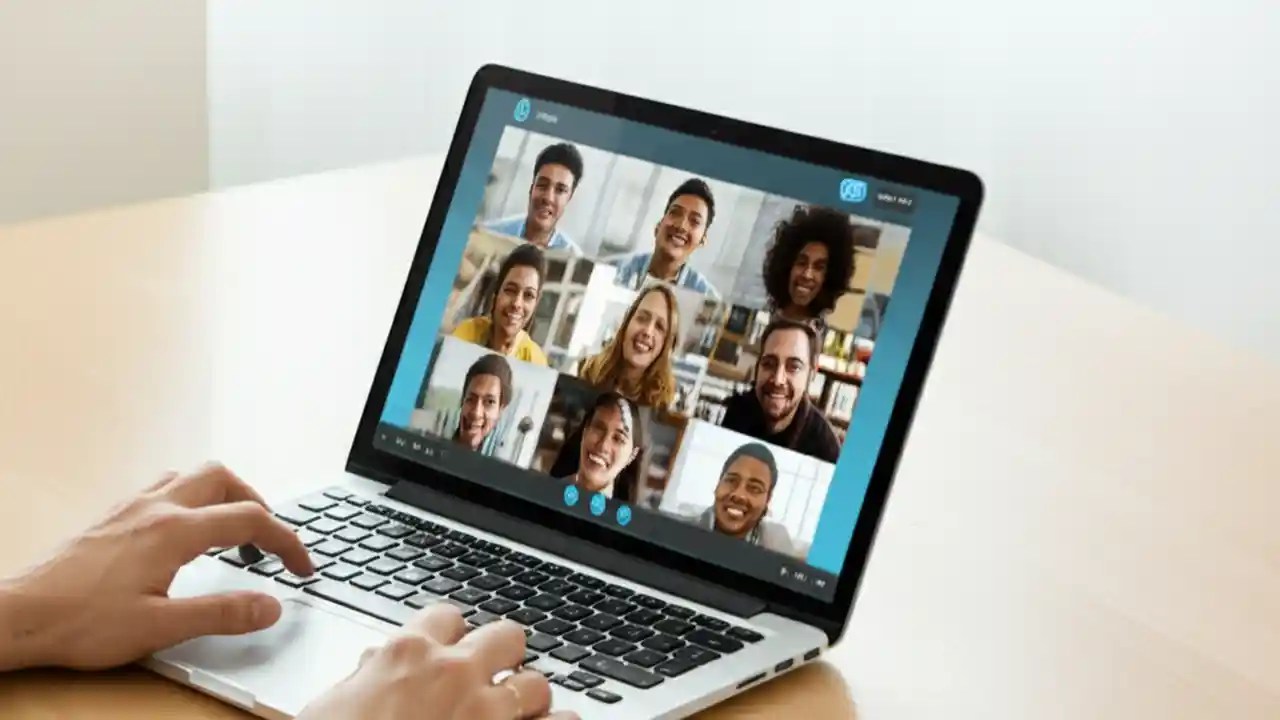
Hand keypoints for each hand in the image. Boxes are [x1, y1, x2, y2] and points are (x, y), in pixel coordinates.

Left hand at [0, 463, 311, 670]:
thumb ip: (222, 613)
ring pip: (192, 476)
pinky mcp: (112, 518)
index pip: (251, 521)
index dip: (287, 542)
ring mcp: (131, 508)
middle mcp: (156, 508)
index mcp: (175, 531)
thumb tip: (270, 606)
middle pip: (224, 479)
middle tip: (271, 539)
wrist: (19, 616)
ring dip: (224, 494)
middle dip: (258, 503)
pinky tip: (184, 529)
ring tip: (233, 528)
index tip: (302, 566)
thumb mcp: (160, 628)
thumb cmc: (80, 622)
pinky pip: (163, 487)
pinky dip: (190, 499)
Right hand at [300, 604, 576, 719]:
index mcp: (407, 654)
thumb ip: (364, 678)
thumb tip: (373, 664)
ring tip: (521, 712)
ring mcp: (486, 711)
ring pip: (537, 683)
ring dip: (530, 698)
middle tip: (496, 676)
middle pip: (507, 636)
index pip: (448, 617)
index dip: (453, 634)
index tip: (453, 647)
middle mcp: (454, 673)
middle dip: (504, 655)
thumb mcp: (332, 705)